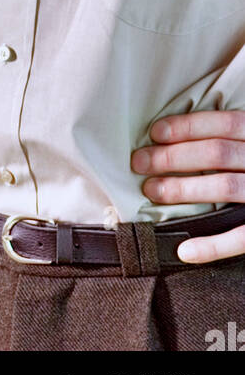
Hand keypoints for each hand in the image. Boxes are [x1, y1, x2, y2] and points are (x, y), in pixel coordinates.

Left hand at [131, 110, 244, 261]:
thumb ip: (233, 138)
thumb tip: (175, 133)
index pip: (224, 124)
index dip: (188, 126)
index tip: (154, 132)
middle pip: (218, 153)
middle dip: (174, 156)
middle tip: (140, 162)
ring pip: (226, 188)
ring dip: (185, 190)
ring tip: (152, 191)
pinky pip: (243, 238)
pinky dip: (213, 246)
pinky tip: (184, 250)